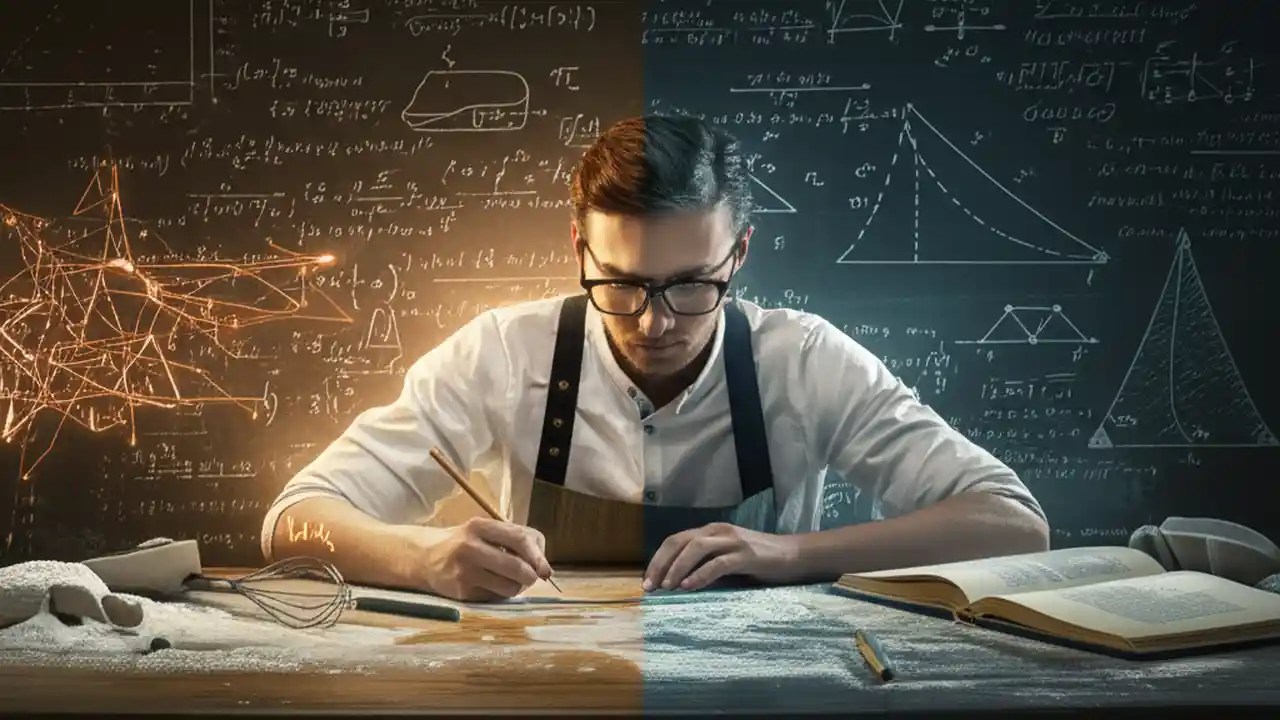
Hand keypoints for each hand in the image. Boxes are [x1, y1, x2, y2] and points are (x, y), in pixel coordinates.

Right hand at [417, 517, 552, 601]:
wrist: (426, 557)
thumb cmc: (467, 542)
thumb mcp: (487, 530)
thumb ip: (517, 539)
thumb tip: (543, 566)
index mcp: (480, 526)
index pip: (520, 539)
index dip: (538, 556)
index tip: (546, 570)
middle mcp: (470, 546)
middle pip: (516, 567)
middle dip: (530, 577)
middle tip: (531, 578)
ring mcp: (464, 571)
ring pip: (508, 587)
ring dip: (517, 588)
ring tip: (510, 581)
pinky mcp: (461, 592)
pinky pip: (494, 598)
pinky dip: (499, 594)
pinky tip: (490, 585)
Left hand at [643, 522, 802, 592]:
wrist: (792, 556)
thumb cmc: (756, 562)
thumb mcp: (725, 560)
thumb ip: (704, 565)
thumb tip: (675, 585)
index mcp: (709, 531)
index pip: (675, 540)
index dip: (658, 559)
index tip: (647, 582)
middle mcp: (717, 531)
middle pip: (679, 541)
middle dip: (661, 563)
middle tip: (650, 587)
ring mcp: (732, 541)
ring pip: (695, 548)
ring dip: (677, 568)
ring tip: (667, 587)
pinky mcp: (746, 555)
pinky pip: (718, 563)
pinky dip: (700, 575)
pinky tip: (689, 586)